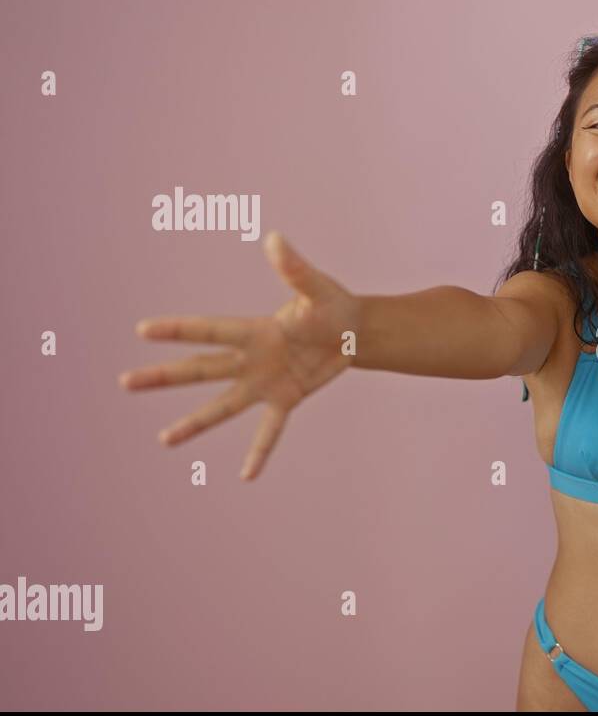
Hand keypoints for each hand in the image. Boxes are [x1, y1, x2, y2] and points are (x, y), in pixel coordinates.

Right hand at [118, 232, 359, 478]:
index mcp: (253, 330)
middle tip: (126, 382)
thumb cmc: (331, 303)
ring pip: (223, 406)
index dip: (179, 330)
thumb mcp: (316, 287)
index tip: (143, 329)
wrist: (354, 331)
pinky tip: (246, 476)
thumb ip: (294, 268)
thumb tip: (274, 239)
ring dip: (195, 423)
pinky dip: (260, 452)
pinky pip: (270, 430)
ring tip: (164, 440)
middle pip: (201, 370)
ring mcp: (265, 382)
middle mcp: (250, 359)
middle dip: (164, 377)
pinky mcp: (286, 399)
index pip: (209, 330)